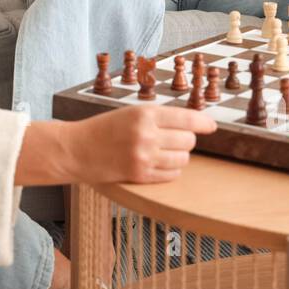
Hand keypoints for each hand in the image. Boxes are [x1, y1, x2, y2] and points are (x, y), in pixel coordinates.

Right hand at [68, 104, 216, 184]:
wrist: (76, 149)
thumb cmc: (103, 128)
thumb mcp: (130, 113)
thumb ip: (158, 118)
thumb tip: (191, 125)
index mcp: (144, 113)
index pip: (187, 119)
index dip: (204, 123)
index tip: (212, 126)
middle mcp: (146, 134)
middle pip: (188, 141)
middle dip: (185, 141)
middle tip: (174, 140)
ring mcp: (143, 157)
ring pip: (182, 159)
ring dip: (178, 156)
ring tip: (163, 153)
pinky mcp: (140, 175)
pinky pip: (171, 175)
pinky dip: (170, 171)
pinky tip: (159, 164)